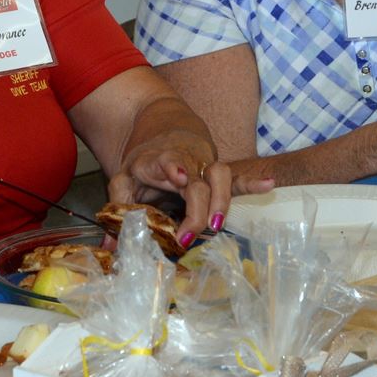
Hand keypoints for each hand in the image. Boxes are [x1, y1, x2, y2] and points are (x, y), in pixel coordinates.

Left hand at [108, 128, 266, 246]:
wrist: (163, 130)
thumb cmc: (144, 163)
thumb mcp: (124, 180)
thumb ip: (118, 209)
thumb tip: (107, 246)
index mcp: (160, 161)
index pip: (169, 161)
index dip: (175, 168)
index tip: (179, 177)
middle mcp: (186, 162)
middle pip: (197, 182)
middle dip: (196, 209)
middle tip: (187, 235)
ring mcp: (204, 166)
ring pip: (221, 176)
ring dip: (222, 200)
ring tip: (217, 225)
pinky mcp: (217, 175)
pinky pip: (237, 178)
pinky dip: (252, 183)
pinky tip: (269, 185)